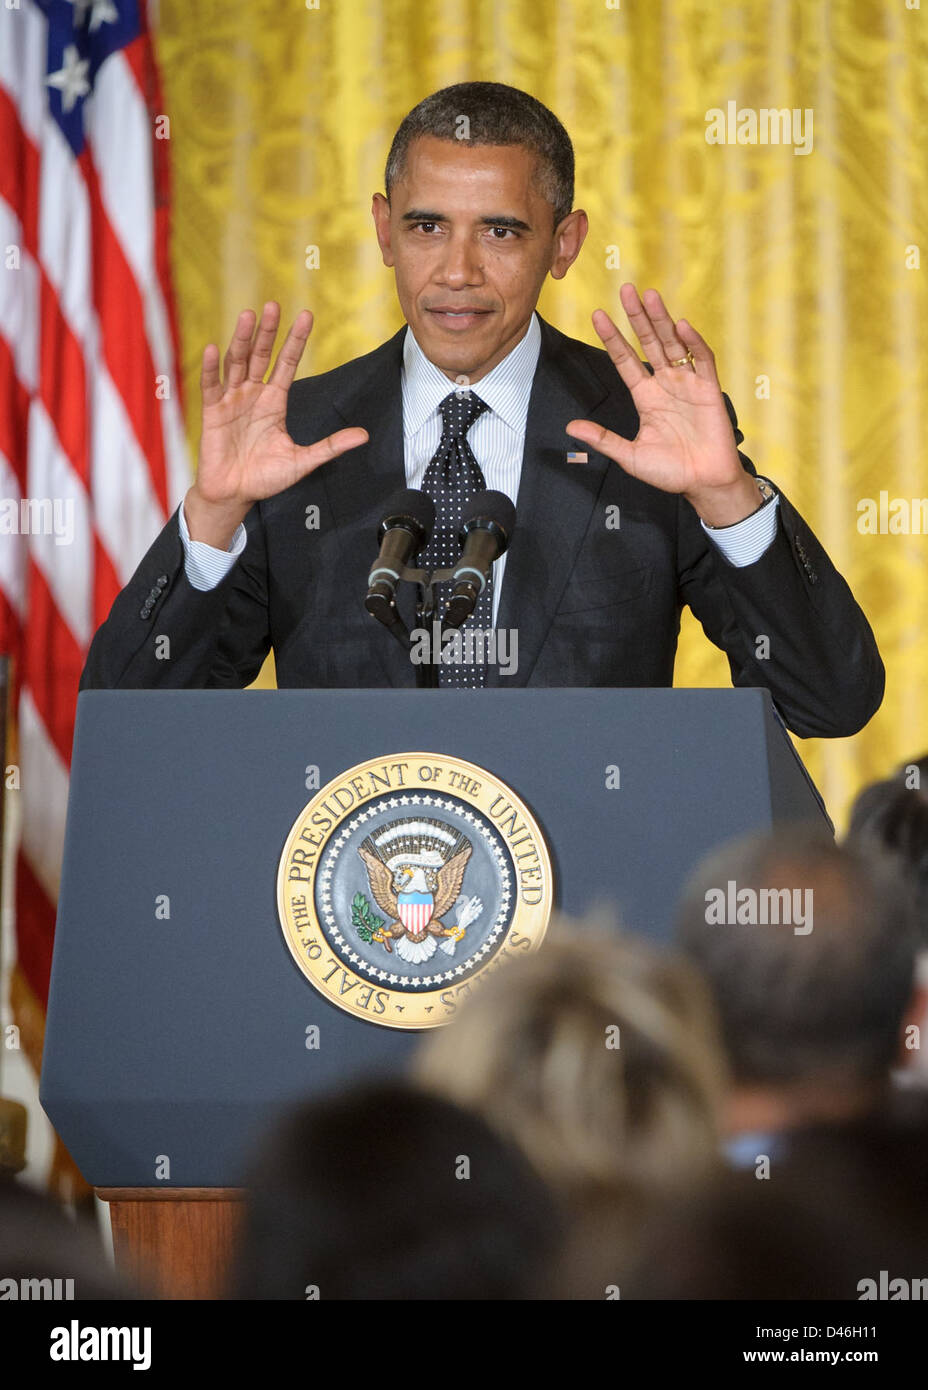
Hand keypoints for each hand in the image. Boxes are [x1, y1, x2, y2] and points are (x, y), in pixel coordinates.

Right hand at [185, 303, 368, 546]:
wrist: (235, 494)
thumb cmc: (265, 477)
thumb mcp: (303, 460)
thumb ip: (330, 446)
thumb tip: (363, 436)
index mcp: (274, 401)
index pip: (287, 363)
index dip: (295, 341)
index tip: (306, 316)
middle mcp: (253, 394)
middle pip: (260, 356)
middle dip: (267, 331)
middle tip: (273, 305)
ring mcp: (231, 401)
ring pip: (237, 363)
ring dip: (242, 340)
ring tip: (248, 316)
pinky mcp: (212, 413)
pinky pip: (212, 387)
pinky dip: (212, 369)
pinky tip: (214, 349)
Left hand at [566, 284, 760, 526]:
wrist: (704, 483)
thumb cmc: (670, 472)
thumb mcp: (630, 456)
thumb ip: (603, 439)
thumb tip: (571, 428)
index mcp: (646, 397)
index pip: (626, 360)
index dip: (613, 338)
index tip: (597, 316)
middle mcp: (666, 384)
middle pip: (649, 343)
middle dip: (637, 317)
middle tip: (625, 290)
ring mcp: (689, 384)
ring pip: (673, 344)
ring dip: (662, 320)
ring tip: (650, 296)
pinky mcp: (710, 389)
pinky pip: (702, 360)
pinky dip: (693, 343)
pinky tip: (681, 326)